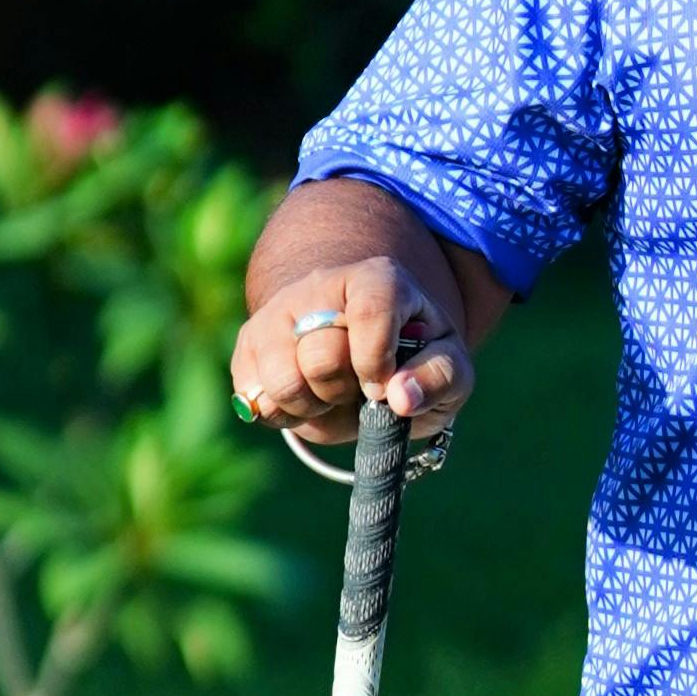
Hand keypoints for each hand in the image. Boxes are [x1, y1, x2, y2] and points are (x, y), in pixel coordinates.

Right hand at [230, 257, 468, 442]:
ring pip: (283, 381)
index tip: (382, 386)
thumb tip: (400, 397)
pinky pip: (258, 401)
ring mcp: (277, 313)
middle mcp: (319, 286)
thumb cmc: (412, 359)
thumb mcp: (449, 368)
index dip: (377, 361)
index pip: (369, 311)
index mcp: (377, 280)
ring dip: (314, 406)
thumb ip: (441, 378)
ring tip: (333, 394)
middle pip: (322, 357)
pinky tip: (307, 398)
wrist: (362, 352)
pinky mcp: (248, 345)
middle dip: (347, 390)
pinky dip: (287, 415)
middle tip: (361, 387)